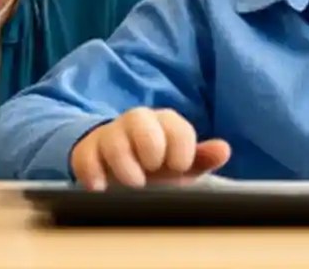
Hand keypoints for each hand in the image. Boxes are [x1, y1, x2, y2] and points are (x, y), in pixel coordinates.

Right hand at [71, 108, 230, 189]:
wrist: (120, 170)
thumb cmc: (158, 168)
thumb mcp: (181, 164)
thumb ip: (201, 157)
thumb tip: (224, 149)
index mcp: (163, 123)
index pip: (175, 126)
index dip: (180, 150)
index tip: (179, 167)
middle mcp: (136, 123)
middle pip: (139, 119)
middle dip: (150, 147)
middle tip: (153, 171)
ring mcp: (109, 136)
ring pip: (113, 140)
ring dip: (125, 166)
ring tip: (134, 185)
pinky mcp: (86, 152)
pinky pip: (85, 157)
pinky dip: (93, 175)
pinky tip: (103, 189)